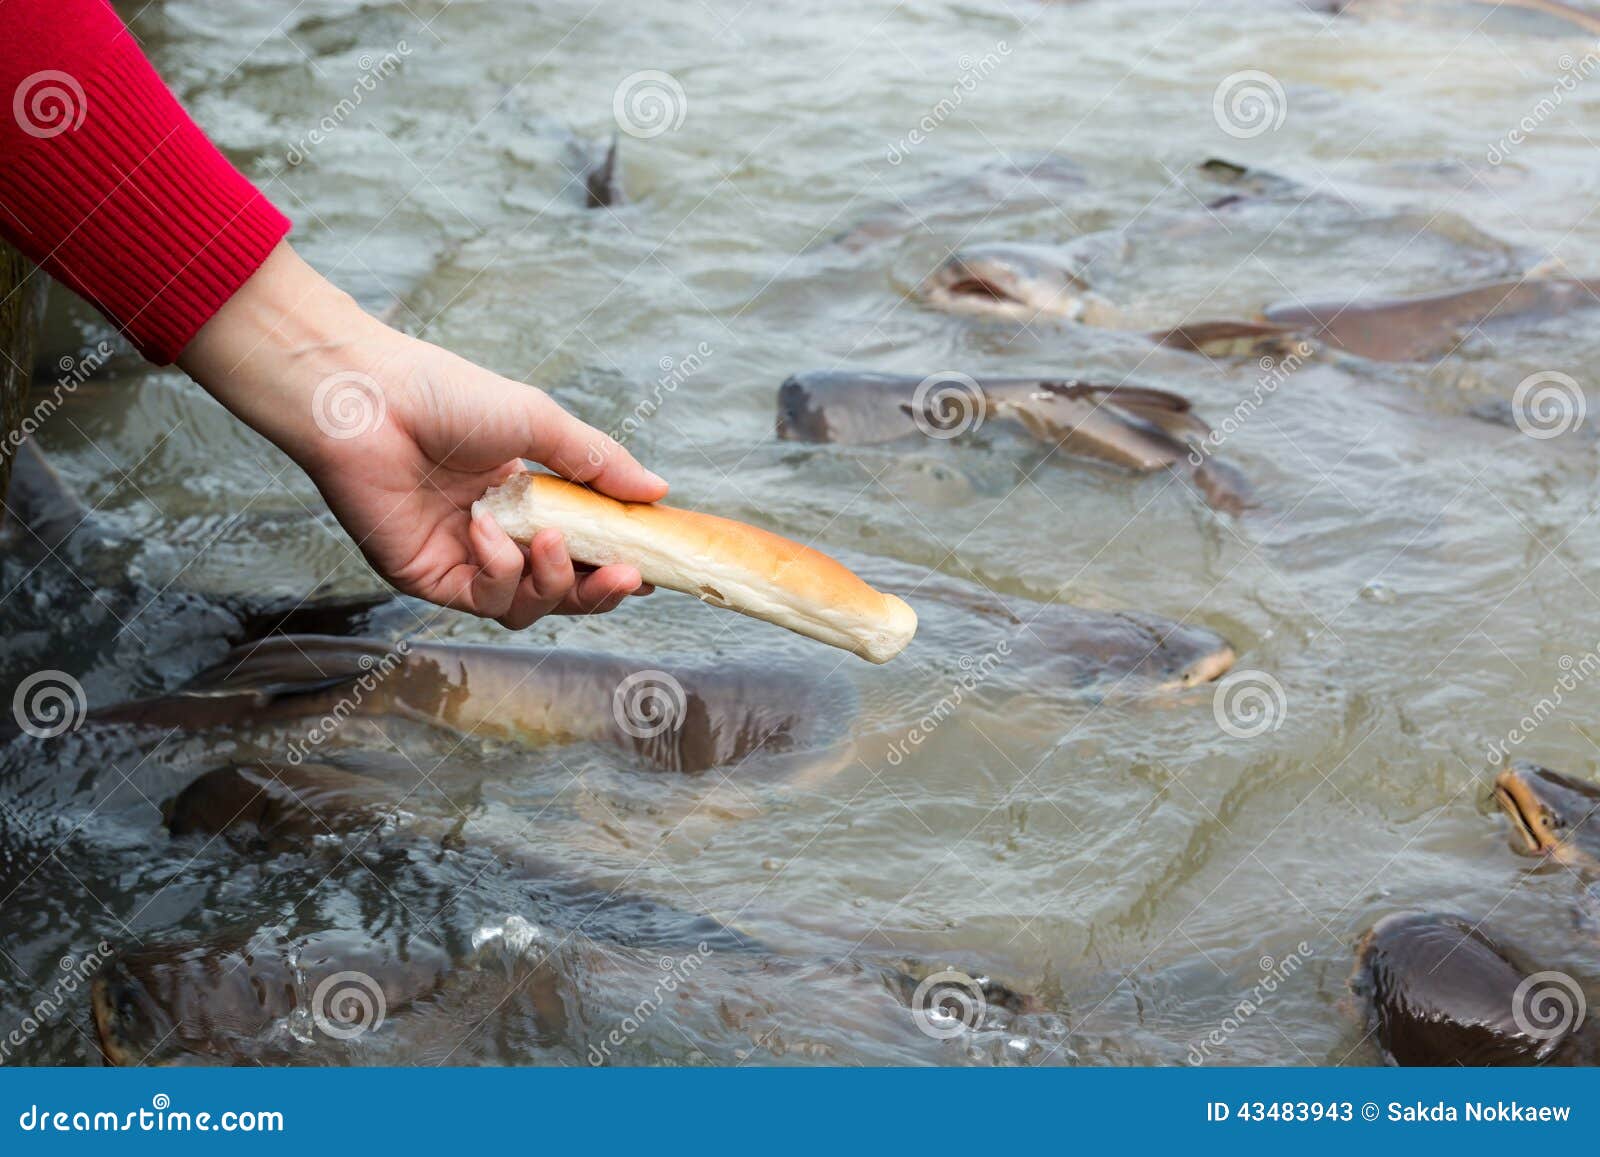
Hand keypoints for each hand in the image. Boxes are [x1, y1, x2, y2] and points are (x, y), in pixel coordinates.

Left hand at [178, 242, 665, 627]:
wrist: (365, 398)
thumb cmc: (443, 395)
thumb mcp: (539, 422)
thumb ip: (599, 463)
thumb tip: (658, 491)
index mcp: (523, 496)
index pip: (583, 546)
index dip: (617, 561)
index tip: (650, 562)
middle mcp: (496, 533)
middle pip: (562, 590)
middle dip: (599, 591)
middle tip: (628, 575)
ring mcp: (462, 559)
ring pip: (527, 607)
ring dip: (551, 582)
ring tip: (551, 542)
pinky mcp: (428, 577)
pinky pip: (483, 599)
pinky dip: (497, 571)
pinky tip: (486, 530)